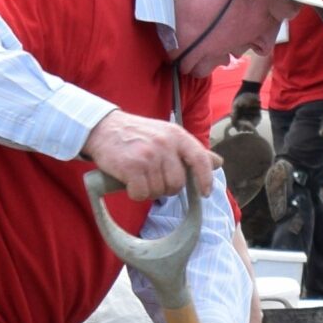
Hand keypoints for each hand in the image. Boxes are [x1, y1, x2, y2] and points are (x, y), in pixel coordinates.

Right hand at [83, 112, 211, 202]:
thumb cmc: (138, 135)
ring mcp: (148, 155)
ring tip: (139, 175)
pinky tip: (128, 181)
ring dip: (148, 190)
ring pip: (159, 191)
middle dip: (166, 188)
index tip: (205, 193)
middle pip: (177, 184)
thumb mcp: (167, 135)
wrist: (103, 128)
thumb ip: (191, 151)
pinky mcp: (132, 167)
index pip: (200, 159)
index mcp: (177, 135)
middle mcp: (165, 144)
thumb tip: (218, 162)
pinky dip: (135, 193)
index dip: (205, 179)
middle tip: (152, 177)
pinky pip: (141, 194)